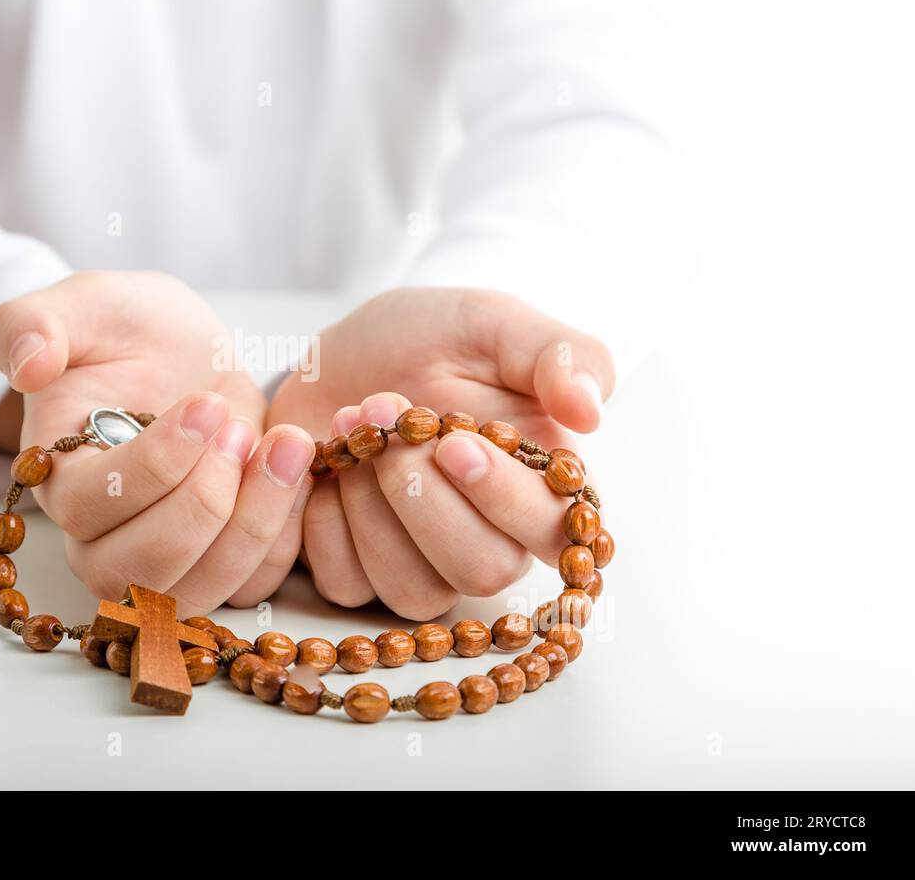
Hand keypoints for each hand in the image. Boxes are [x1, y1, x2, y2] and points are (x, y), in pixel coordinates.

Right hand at [0, 271, 313, 614]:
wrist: (188, 354)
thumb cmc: (129, 331)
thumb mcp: (83, 305)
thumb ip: (31, 323)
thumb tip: (26, 365)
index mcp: (59, 481)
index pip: (89, 508)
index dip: (154, 465)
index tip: (205, 404)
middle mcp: (101, 542)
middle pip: (142, 571)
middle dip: (204, 503)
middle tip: (241, 428)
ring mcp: (162, 564)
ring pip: (201, 590)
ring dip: (254, 523)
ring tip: (286, 445)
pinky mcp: (219, 565)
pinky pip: (254, 584)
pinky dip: (284, 534)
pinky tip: (296, 469)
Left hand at [266, 287, 613, 618]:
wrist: (338, 354)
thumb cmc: (426, 342)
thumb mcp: (493, 323)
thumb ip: (559, 354)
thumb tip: (592, 411)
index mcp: (539, 484)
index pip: (552, 530)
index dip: (505, 498)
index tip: (454, 444)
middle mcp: (491, 539)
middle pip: (482, 570)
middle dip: (422, 495)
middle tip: (384, 415)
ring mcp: (424, 568)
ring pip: (412, 590)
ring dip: (369, 503)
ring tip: (349, 421)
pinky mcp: (360, 575)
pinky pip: (346, 583)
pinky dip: (322, 518)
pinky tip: (323, 463)